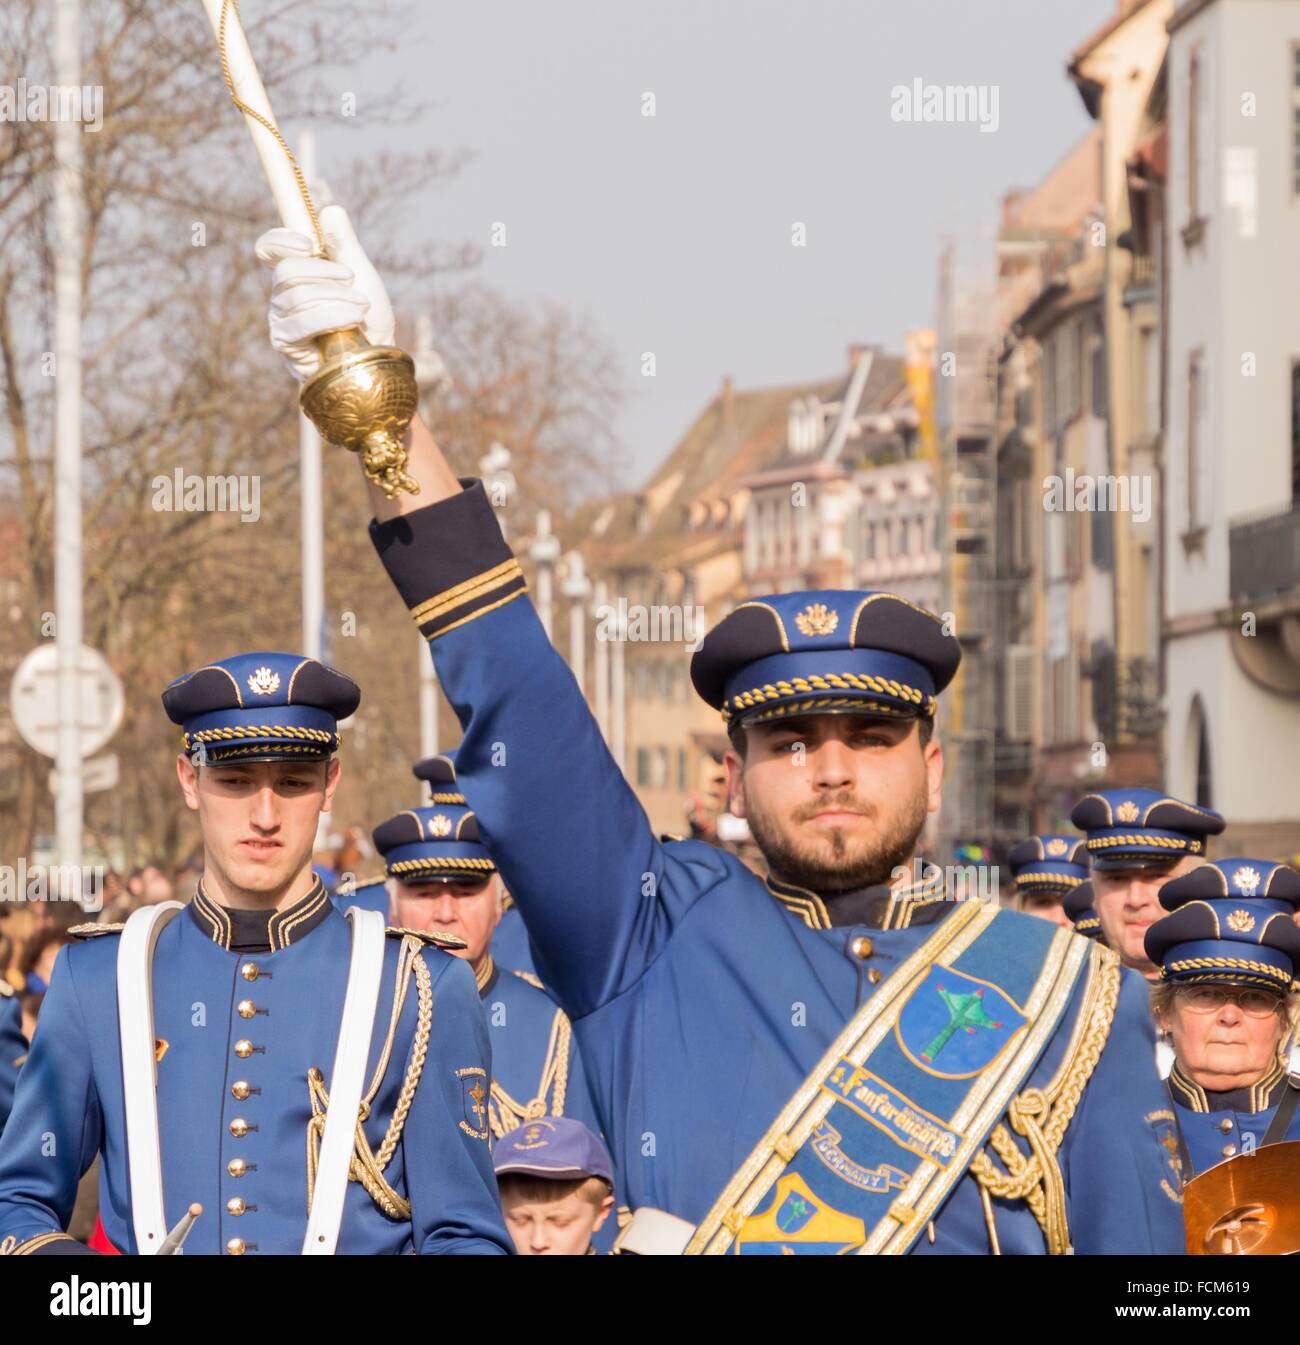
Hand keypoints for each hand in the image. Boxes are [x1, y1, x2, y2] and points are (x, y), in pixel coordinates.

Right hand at [255, 204, 395, 382]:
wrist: (376, 357)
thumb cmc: (369, 318)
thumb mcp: (363, 276)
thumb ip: (346, 246)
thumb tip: (330, 211)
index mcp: (295, 274)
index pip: (268, 249)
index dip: (281, 241)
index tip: (309, 243)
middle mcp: (281, 294)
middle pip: (286, 270)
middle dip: (325, 273)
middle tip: (354, 281)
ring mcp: (280, 319)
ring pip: (298, 296)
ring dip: (337, 299)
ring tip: (362, 307)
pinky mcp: (285, 343)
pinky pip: (301, 322)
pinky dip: (331, 318)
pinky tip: (353, 321)